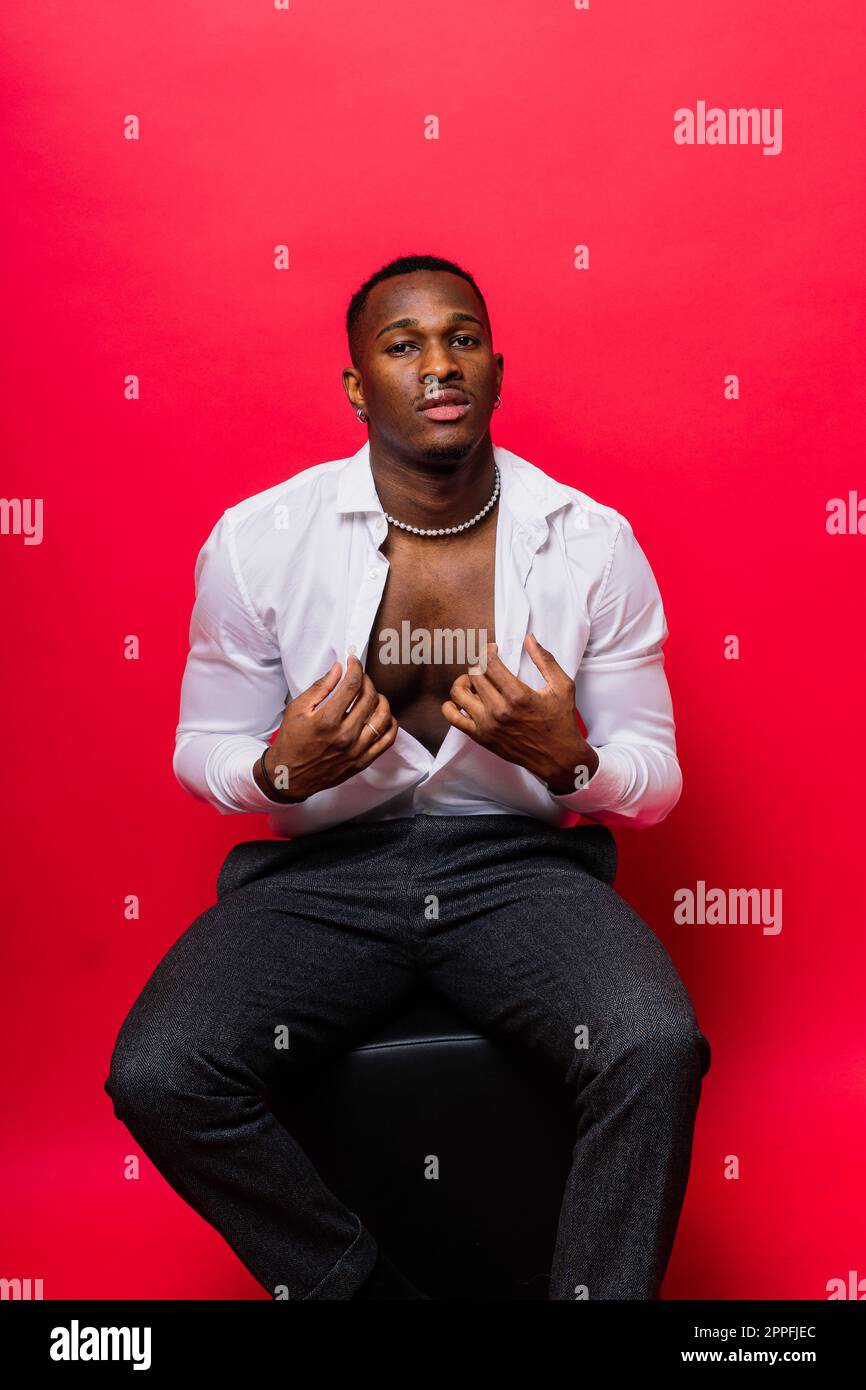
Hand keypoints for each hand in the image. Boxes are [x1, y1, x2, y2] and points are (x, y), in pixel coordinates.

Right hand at [254, 655, 397, 802]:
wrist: (289, 776)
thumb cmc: (291, 742)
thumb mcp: (297, 709)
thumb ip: (320, 687)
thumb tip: (338, 669)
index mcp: (327, 720)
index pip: (352, 685)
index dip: (355, 668)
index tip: (353, 662)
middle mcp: (345, 735)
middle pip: (370, 698)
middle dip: (367, 681)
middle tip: (361, 677)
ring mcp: (356, 750)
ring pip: (383, 717)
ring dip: (381, 700)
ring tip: (373, 695)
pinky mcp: (362, 761)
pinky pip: (387, 740)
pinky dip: (390, 724)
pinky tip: (383, 715)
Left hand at [441, 632, 598, 793]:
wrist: (558, 758)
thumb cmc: (561, 722)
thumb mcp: (562, 687)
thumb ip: (545, 660)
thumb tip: (529, 638)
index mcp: (518, 696)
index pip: (489, 664)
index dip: (487, 651)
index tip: (492, 649)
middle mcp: (499, 711)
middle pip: (473, 675)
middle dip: (479, 664)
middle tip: (487, 665)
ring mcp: (487, 725)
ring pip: (458, 693)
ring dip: (464, 681)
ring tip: (475, 681)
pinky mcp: (481, 737)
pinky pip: (453, 717)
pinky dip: (452, 705)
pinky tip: (465, 700)